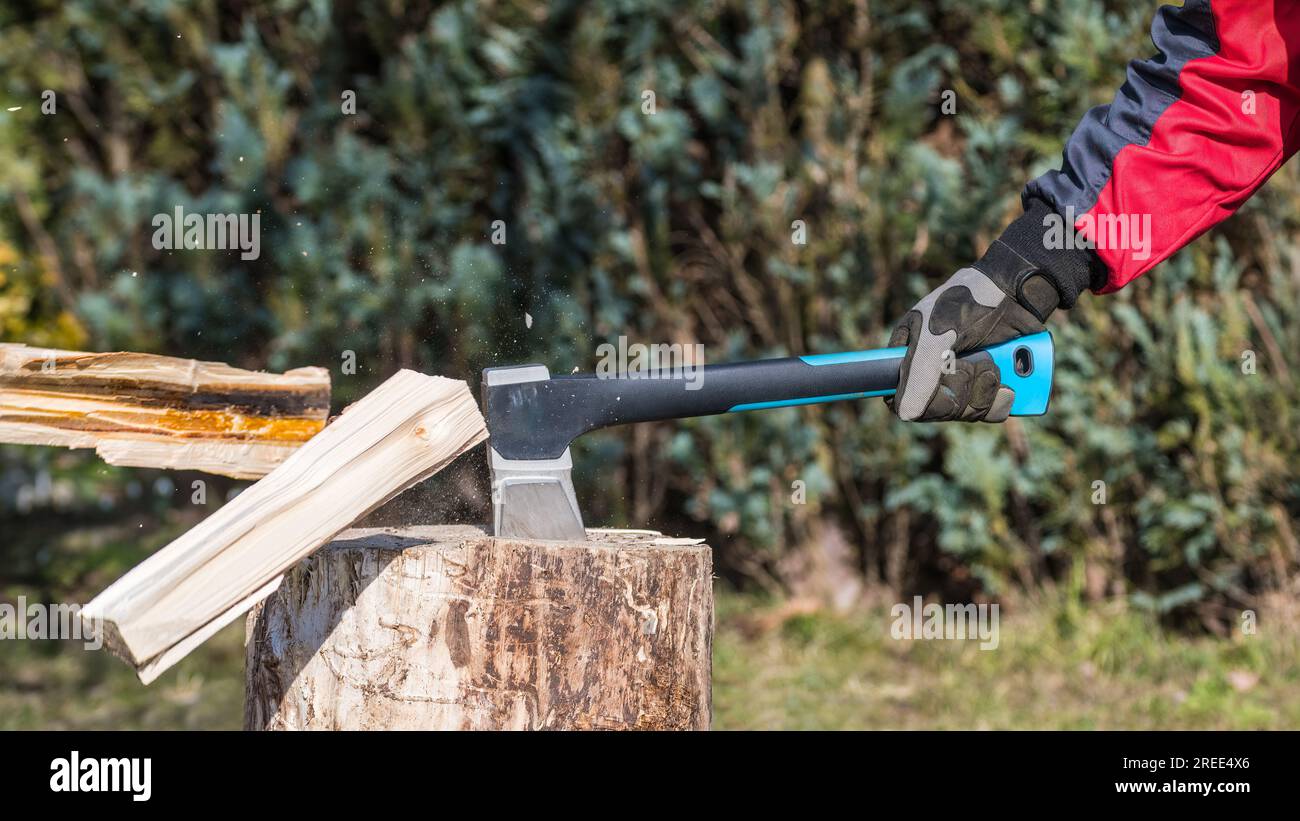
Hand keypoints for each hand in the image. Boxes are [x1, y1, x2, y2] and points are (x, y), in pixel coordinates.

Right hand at [887, 240, 1059, 421]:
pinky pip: (989, 413)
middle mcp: (931, 373)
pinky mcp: (988, 388)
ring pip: (964, 413)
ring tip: (994, 365)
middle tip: (971, 364)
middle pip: (934, 410)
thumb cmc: (972, 301)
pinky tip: (1010, 385)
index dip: (918, 401)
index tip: (939, 388)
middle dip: (959, 389)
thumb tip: (906, 414)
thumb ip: (921, 371)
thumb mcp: (940, 332)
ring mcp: (961, 382)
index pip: (898, 397)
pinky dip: (1002, 400)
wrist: (1019, 292)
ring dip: (984, 391)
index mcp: (907, 355)